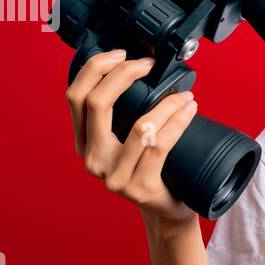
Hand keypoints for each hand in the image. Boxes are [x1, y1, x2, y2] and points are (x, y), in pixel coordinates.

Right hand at [66, 50, 199, 226]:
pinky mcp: (138, 187)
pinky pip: (159, 145)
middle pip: (96, 103)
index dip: (96, 69)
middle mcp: (92, 159)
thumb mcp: (126, 140)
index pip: (76, 96)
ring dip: (166, 103)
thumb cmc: (152, 169)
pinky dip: (177, 121)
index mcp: (84, 142)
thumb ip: (122, 114)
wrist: (167, 211)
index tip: (121, 53)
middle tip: (148, 63)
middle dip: (123, 74)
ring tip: (184, 96)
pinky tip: (188, 110)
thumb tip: (141, 67)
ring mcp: (113, 176)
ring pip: (138, 125)